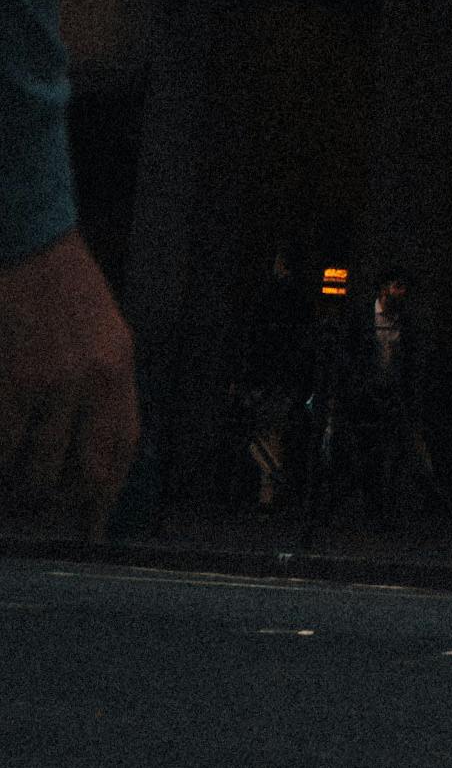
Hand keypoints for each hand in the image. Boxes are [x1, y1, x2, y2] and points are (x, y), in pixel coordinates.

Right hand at [0, 233, 137, 528]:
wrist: (27, 243)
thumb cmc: (62, 286)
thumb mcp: (103, 330)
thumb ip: (102, 386)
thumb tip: (89, 449)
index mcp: (119, 365)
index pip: (123, 448)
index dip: (106, 495)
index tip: (92, 524)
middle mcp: (93, 379)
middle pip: (85, 473)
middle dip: (63, 503)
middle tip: (44, 512)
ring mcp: (52, 384)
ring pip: (39, 471)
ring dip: (24, 486)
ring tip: (15, 479)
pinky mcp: (13, 384)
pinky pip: (5, 446)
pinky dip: (1, 458)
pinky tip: (4, 445)